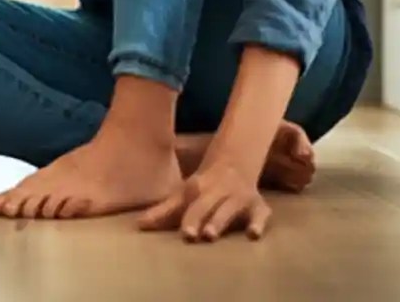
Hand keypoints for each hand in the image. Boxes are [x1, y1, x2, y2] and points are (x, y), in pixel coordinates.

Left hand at [138, 161, 270, 241]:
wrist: (235, 163)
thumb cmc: (203, 188)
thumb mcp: (183, 195)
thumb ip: (162, 211)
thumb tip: (138, 226)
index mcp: (198, 187)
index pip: (187, 202)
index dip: (183, 217)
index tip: (180, 232)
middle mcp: (218, 191)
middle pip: (205, 205)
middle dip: (197, 219)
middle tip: (189, 236)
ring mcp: (239, 198)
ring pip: (229, 210)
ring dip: (219, 221)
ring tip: (210, 236)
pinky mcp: (259, 207)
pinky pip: (261, 215)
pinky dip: (259, 224)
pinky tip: (253, 235)